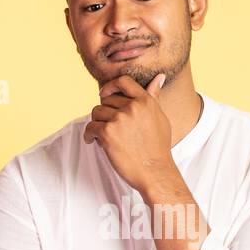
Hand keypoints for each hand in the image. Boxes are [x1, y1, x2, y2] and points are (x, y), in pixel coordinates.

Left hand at [83, 72, 172, 193]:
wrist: (155, 172)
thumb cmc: (158, 148)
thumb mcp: (160, 118)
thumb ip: (154, 97)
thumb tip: (159, 77)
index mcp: (145, 101)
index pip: (123, 81)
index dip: (110, 86)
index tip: (104, 94)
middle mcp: (132, 107)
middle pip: (106, 100)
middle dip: (104, 113)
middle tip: (109, 127)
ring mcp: (119, 119)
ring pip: (96, 113)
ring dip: (97, 124)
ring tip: (104, 136)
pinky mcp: (107, 133)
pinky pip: (90, 127)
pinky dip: (89, 135)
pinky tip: (94, 141)